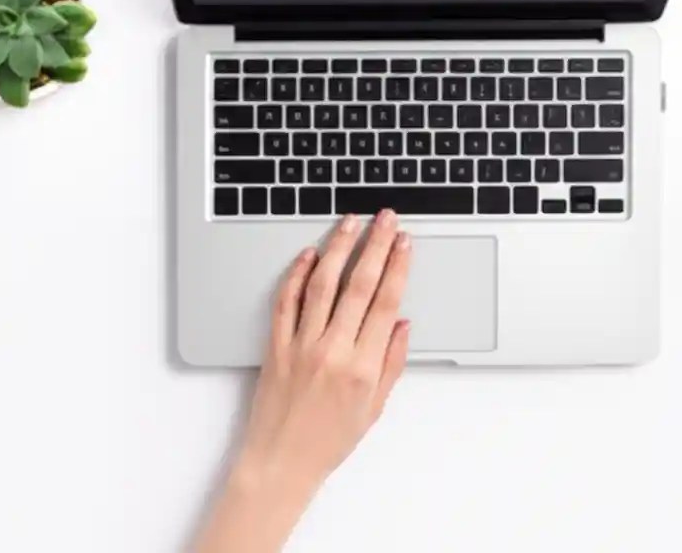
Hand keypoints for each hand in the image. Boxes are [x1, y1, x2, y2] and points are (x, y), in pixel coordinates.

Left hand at [243, 210, 412, 486]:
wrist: (279, 462)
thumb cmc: (327, 441)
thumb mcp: (374, 407)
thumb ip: (392, 362)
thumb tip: (403, 324)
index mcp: (363, 367)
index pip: (386, 303)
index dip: (398, 267)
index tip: (405, 243)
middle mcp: (333, 351)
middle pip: (359, 285)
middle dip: (376, 245)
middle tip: (385, 218)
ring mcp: (301, 345)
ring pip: (323, 284)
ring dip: (339, 247)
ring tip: (350, 223)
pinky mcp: (275, 346)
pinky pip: (286, 301)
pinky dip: (297, 274)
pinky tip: (309, 253)